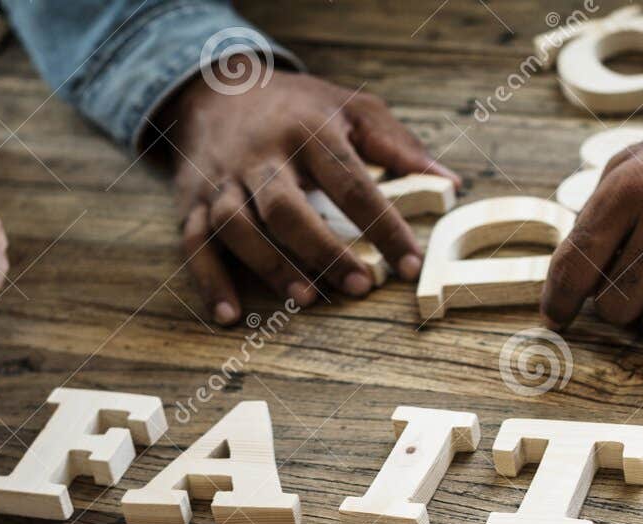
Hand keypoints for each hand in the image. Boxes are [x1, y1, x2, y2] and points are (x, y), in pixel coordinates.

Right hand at [156, 70, 458, 323]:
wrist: (219, 89)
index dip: (384, 226)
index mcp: (308, 131)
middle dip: (323, 250)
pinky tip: (230, 315)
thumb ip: (398, 145)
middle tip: (361, 286)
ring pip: (237, 226)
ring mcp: (223, 181)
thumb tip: (450, 182)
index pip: (352, 182)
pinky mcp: (193, 203)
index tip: (411, 264)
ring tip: (306, 299)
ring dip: (270, 266)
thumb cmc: (300, 108)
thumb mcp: (353, 108)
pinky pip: (193, 244)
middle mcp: (261, 156)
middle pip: (286, 207)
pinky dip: (208, 281)